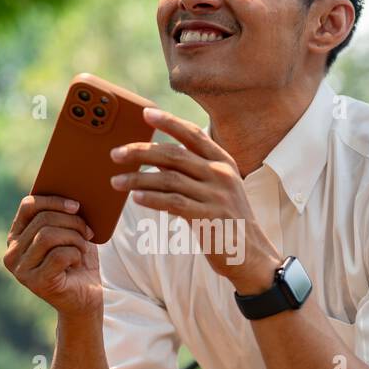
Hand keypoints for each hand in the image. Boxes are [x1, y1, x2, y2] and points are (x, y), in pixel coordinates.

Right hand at [3, 194, 100, 319]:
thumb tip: (74, 194)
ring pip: (48, 235)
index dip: (53, 200)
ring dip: (75, 239)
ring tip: (82, 248)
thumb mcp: (71, 234)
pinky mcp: (36, 283)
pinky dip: (75, 255)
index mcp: (16, 237)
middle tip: (88, 232)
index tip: (76, 205)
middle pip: (43, 220)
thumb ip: (64, 216)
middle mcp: (12, 253)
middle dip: (72, 222)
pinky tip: (77, 264)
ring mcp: (21, 270)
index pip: (28, 206)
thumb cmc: (77, 264)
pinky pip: (59, 255)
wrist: (85, 299)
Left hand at [109, 107, 280, 292]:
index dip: (169, 122)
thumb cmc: (228, 222)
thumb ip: (190, 173)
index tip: (146, 113)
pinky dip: (152, 198)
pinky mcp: (208, 217)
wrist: (252, 255)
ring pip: (169, 178)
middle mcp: (221, 174)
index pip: (192, 134)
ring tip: (116, 182)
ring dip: (138, 178)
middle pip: (174, 154)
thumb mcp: (216, 190)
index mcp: (223, 162)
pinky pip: (173, 203)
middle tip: (116, 154)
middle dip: (141, 151)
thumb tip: (155, 158)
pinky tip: (135, 197)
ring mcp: (216, 195)